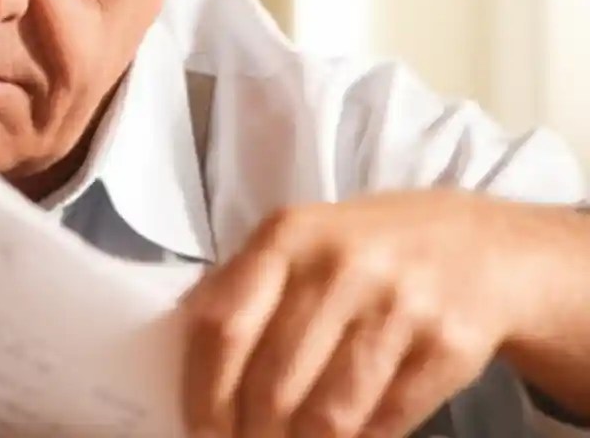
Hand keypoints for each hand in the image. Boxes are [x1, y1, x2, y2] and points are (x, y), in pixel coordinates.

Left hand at [177, 192, 526, 437]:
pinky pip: (385, 421)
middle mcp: (339, 267)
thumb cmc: (359, 252)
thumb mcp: (295, 243)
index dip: (203, 391)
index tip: (198, 430)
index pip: (224, 325)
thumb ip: (238, 287)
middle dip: (251, 433)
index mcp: (286, 237)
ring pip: (328, 414)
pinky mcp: (446, 347)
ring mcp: (398, 306)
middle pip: (273, 382)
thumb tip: (178, 348)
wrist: (477, 246)